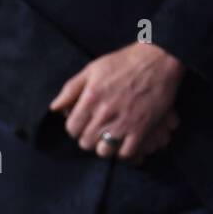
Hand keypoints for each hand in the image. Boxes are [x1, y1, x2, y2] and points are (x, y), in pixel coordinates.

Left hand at [49, 42, 185, 161]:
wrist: (158, 60)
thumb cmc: (124, 62)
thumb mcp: (93, 69)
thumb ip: (71, 89)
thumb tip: (54, 107)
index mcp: (90, 98)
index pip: (72, 128)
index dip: (75, 128)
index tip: (83, 124)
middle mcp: (104, 113)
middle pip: (86, 142)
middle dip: (89, 138)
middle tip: (97, 131)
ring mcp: (123, 122)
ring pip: (104, 151)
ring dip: (105, 147)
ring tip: (109, 139)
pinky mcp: (141, 128)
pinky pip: (126, 153)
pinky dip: (124, 151)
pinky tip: (125, 142)